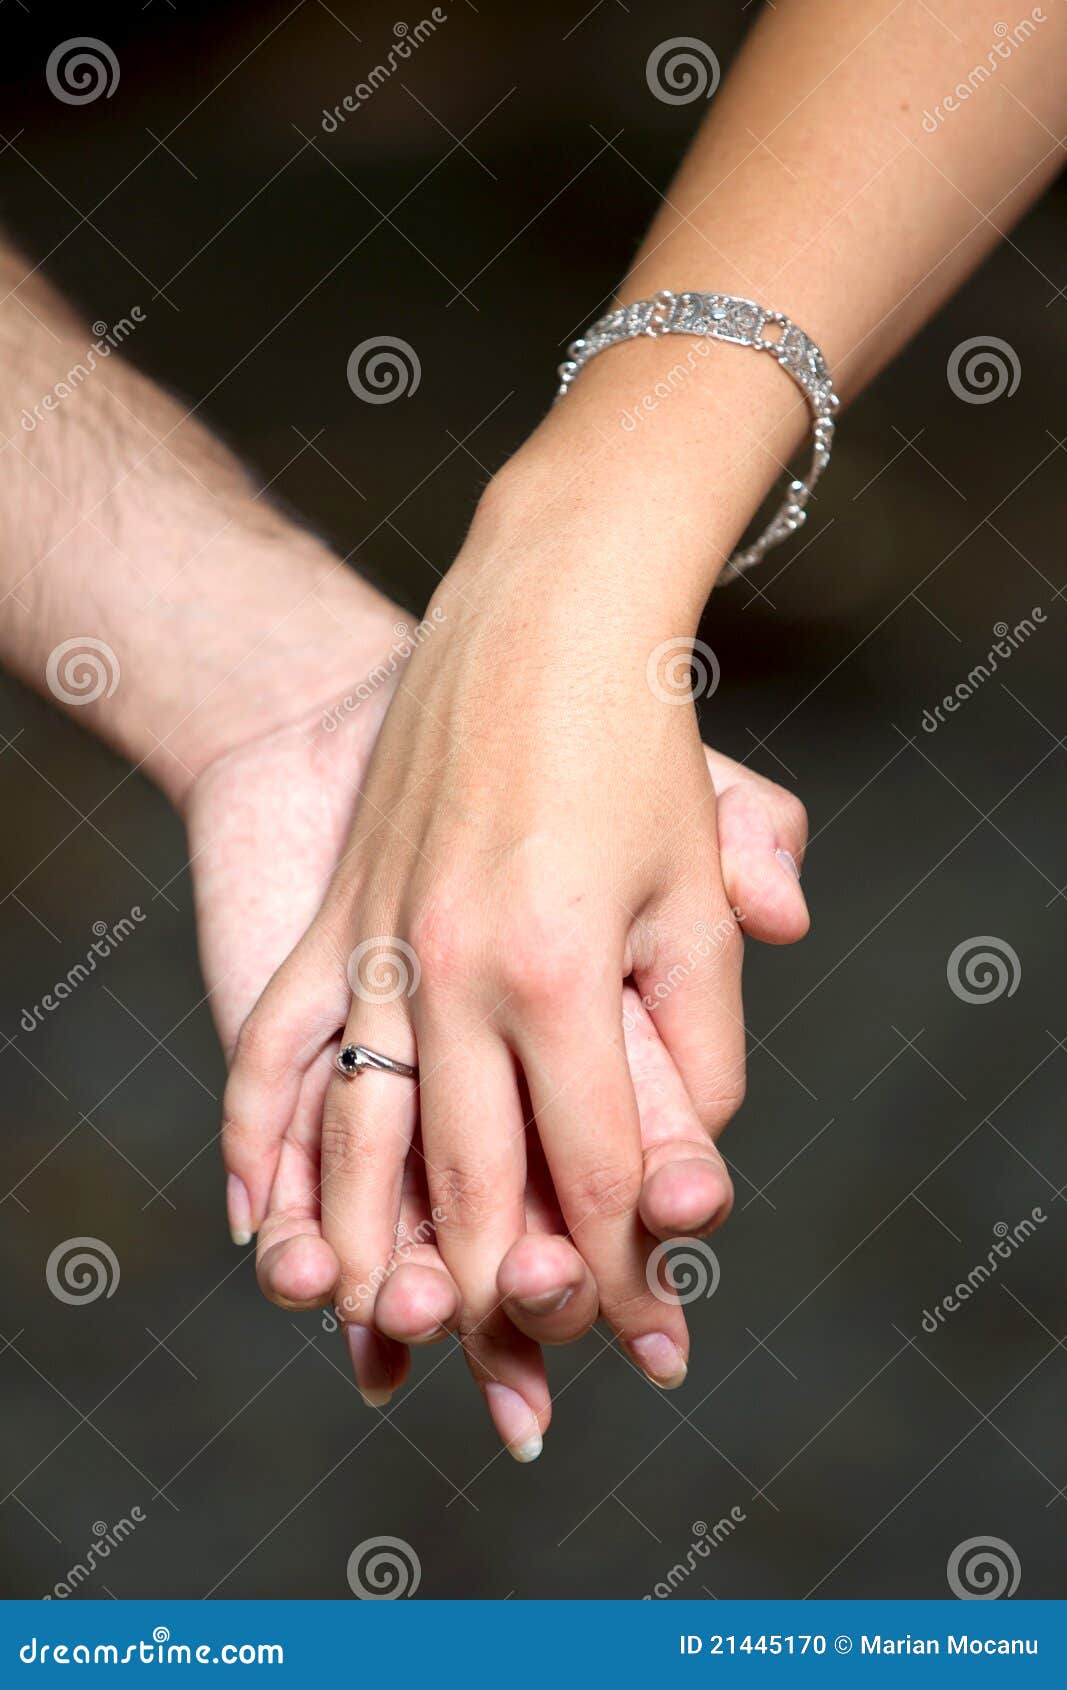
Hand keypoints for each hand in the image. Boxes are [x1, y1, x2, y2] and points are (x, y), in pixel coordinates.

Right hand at [220, 501, 808, 1452]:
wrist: (533, 611)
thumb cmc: (640, 749)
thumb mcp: (702, 889)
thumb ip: (703, 1038)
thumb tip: (683, 1160)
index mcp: (562, 973)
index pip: (591, 1172)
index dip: (621, 1271)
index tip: (645, 1337)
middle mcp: (454, 974)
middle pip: (470, 1181)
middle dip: (510, 1292)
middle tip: (538, 1377)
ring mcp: (377, 945)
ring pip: (360, 1139)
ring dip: (374, 1254)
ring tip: (393, 1335)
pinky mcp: (332, 917)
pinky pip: (275, 1053)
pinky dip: (266, 1144)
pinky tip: (269, 1217)